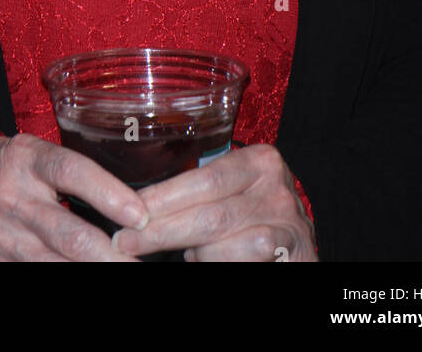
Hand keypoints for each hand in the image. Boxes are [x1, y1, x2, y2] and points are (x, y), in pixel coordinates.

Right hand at [0, 132, 148, 261]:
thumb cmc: (6, 166)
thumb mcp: (33, 152)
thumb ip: (69, 170)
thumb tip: (124, 198)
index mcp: (27, 159)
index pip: (72, 172)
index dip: (108, 194)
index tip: (140, 215)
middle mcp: (12, 196)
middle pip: (69, 234)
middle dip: (110, 255)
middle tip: (139, 263)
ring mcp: (0, 234)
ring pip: (55, 264)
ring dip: (92, 271)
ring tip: (122, 269)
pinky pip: (34, 275)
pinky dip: (62, 277)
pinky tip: (84, 275)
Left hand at [111, 143, 317, 261]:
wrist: (295, 249)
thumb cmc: (252, 215)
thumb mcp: (231, 192)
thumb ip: (199, 192)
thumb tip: (139, 202)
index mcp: (257, 159)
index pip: (202, 178)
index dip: (161, 198)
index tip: (126, 212)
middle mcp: (276, 184)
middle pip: (209, 210)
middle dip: (161, 228)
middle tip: (126, 241)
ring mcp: (288, 218)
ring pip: (223, 237)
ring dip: (187, 247)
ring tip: (168, 252)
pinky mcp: (294, 249)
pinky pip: (247, 254)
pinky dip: (217, 260)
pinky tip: (199, 260)